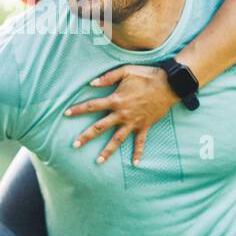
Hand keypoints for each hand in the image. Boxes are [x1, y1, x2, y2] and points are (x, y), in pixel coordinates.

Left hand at [63, 64, 177, 165]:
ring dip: (107, 151)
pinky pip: (140, 142)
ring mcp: (133, 122)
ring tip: (98, 161)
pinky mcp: (144, 126)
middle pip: (100, 127)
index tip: (66, 114)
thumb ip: (108, 77)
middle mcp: (122, 114)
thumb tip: (91, 83)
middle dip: (86, 136)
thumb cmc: (147, 76)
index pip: (92, 105)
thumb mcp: (126, 71)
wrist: (169, 85)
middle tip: (75, 145)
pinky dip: (138, 153)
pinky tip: (135, 163)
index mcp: (116, 100)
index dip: (78, 109)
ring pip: (117, 139)